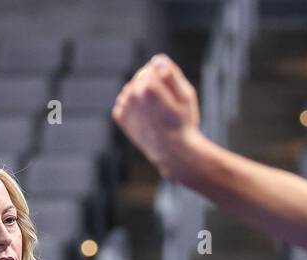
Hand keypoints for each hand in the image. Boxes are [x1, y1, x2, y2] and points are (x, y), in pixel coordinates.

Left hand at [112, 54, 201, 181]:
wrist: (173, 153)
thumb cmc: (183, 122)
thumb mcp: (187, 94)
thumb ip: (172, 73)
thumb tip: (157, 60)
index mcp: (149, 85)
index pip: (154, 65)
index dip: (166, 77)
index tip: (173, 94)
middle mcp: (133, 94)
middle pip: (141, 76)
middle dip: (153, 85)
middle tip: (165, 106)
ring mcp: (124, 106)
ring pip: (132, 88)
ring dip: (142, 96)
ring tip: (155, 112)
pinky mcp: (120, 116)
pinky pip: (125, 101)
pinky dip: (133, 107)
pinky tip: (145, 118)